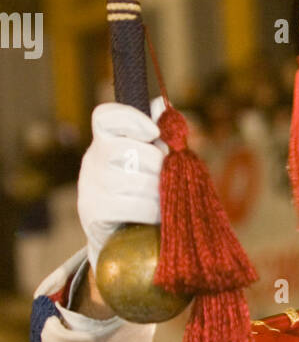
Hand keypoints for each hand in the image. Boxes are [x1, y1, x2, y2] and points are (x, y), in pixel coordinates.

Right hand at [77, 98, 166, 272]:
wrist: (121, 238)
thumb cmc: (140, 191)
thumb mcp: (148, 160)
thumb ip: (156, 134)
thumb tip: (163, 103)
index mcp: (103, 140)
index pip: (106, 117)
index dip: (132, 119)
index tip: (154, 132)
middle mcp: (92, 161)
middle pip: (131, 151)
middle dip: (158, 165)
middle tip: (164, 177)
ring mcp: (90, 187)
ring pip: (137, 181)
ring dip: (159, 192)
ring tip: (162, 198)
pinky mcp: (94, 213)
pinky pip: (135, 206)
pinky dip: (153, 211)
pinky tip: (155, 215)